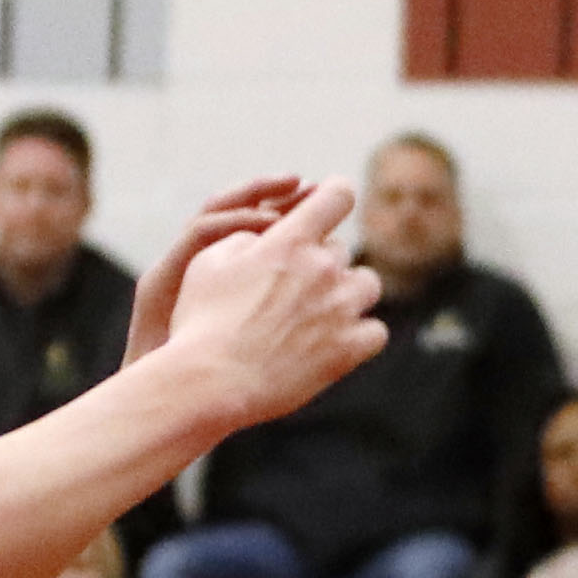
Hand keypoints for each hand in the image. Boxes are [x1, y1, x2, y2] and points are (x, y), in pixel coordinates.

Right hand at [157, 179, 386, 431]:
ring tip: (320, 313)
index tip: (329, 203)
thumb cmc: (201, 321)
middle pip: (340, 250)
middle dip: (320, 262)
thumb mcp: (208, 262)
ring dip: (347, 292)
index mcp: (291, 240)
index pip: (338, 196)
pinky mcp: (349, 349)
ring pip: (367, 285)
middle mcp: (323, 269)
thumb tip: (269, 233)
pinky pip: (376, 331)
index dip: (335, 196)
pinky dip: (360, 334)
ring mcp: (341, 309)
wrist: (212, 382)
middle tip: (294, 287)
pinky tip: (336, 343)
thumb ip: (246, 237)